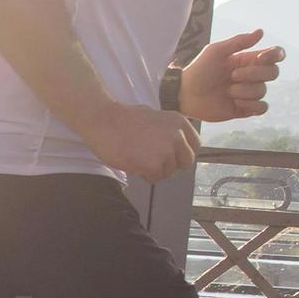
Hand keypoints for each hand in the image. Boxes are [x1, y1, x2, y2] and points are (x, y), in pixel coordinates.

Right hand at [82, 101, 201, 181]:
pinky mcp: (154, 165)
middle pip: (185, 162)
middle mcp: (178, 136)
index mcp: (180, 123)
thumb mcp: (156, 118)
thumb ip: (169, 131)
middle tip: (152, 159)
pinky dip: (143, 175)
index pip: (194, 145)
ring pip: (168, 172)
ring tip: (137, 158)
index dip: (182, 153)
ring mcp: (167, 152)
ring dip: (154, 170)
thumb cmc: (124, 119)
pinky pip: (154, 178)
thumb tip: (174, 147)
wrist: (104, 120)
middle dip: (171, 164)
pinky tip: (132, 163)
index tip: (170, 154)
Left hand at [180, 27, 284, 123]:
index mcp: (248, 60)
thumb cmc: (199, 70)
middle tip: (232, 76)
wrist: (186, 94)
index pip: (275, 55)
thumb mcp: (216, 51)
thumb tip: (261, 32)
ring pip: (263, 91)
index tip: (260, 58)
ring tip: (226, 91)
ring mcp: (249, 93)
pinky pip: (262, 108)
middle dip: (254, 74)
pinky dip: (251, 105)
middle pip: (273, 73)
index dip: (274, 55)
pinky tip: (235, 103)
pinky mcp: (245, 109)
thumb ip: (239, 41)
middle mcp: (252, 76)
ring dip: (244, 91)